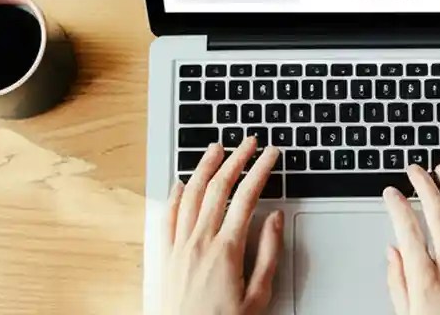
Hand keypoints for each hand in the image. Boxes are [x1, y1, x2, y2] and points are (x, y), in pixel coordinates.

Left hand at [164, 138, 283, 314]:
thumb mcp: (258, 296)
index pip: (247, 197)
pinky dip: (175, 194)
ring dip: (204, 167)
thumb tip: (274, 220)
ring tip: (216, 148)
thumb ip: (268, 254)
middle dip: (236, 159)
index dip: (260, 170)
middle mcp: (199, 242)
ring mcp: (179, 247)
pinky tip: (181, 182)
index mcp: (226, 250)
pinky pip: (167, 216)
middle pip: (218, 187)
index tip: (270, 154)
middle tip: (249, 142)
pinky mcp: (165, 256)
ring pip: (190, 194)